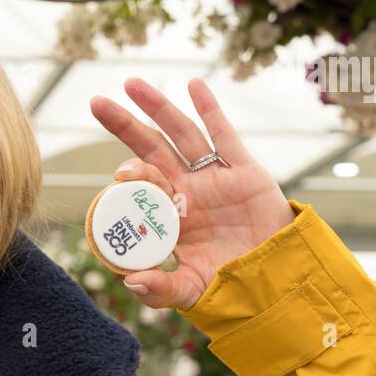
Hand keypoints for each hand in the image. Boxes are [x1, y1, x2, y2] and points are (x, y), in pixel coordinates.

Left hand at [89, 77, 295, 310]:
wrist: (277, 280)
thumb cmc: (230, 285)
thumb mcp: (192, 291)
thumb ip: (161, 289)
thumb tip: (130, 284)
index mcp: (169, 215)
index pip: (143, 186)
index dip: (132, 175)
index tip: (120, 173)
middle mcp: (186, 190)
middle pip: (151, 149)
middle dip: (126, 125)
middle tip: (98, 102)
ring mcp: (214, 177)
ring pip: (182, 134)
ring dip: (159, 107)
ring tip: (133, 84)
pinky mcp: (245, 171)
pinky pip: (224, 135)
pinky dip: (210, 109)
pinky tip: (194, 85)